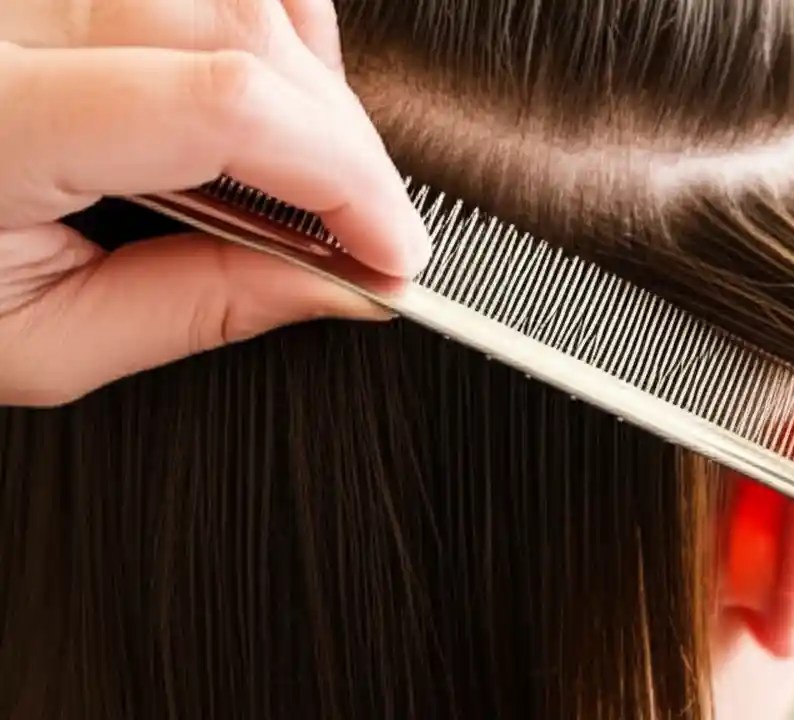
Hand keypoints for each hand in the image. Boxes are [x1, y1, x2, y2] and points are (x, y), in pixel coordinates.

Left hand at [0, 0, 427, 406]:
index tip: (392, 248)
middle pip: (246, 33)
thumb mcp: (35, 339)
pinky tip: (267, 91)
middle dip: (343, 145)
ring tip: (310, 167)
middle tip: (366, 232)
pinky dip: (272, 24)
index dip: (342, 175)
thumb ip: (196, 311)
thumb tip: (341, 288)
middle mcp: (8, 19)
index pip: (218, 106)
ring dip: (315, 80)